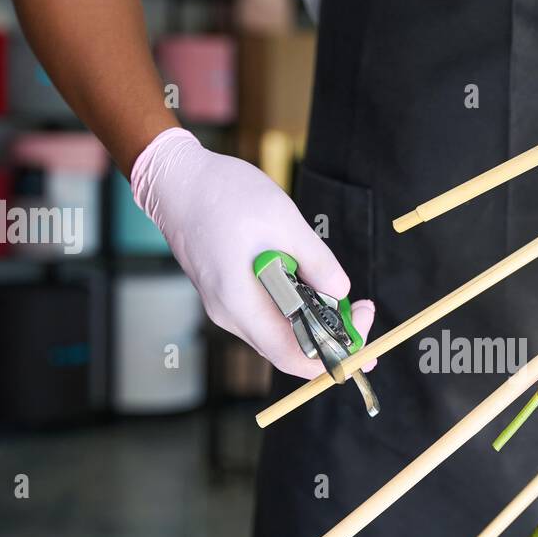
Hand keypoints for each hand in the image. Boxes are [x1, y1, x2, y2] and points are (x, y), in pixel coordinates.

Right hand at [131, 128, 375, 378]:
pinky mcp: (227, 293)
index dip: (332, 353)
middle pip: (288, 348)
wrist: (175, 180)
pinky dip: (295, 306)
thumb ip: (316, 261)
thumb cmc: (222, 193)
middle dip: (330, 336)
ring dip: (314, 319)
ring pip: (279, 331)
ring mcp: (225, 306)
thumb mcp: (283, 220)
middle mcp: (229, 315)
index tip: (361, 325)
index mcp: (239, 303)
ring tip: (341, 294)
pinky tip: (311, 283)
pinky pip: (267, 313)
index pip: (290, 356)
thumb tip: (342, 293)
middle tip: (362, 309)